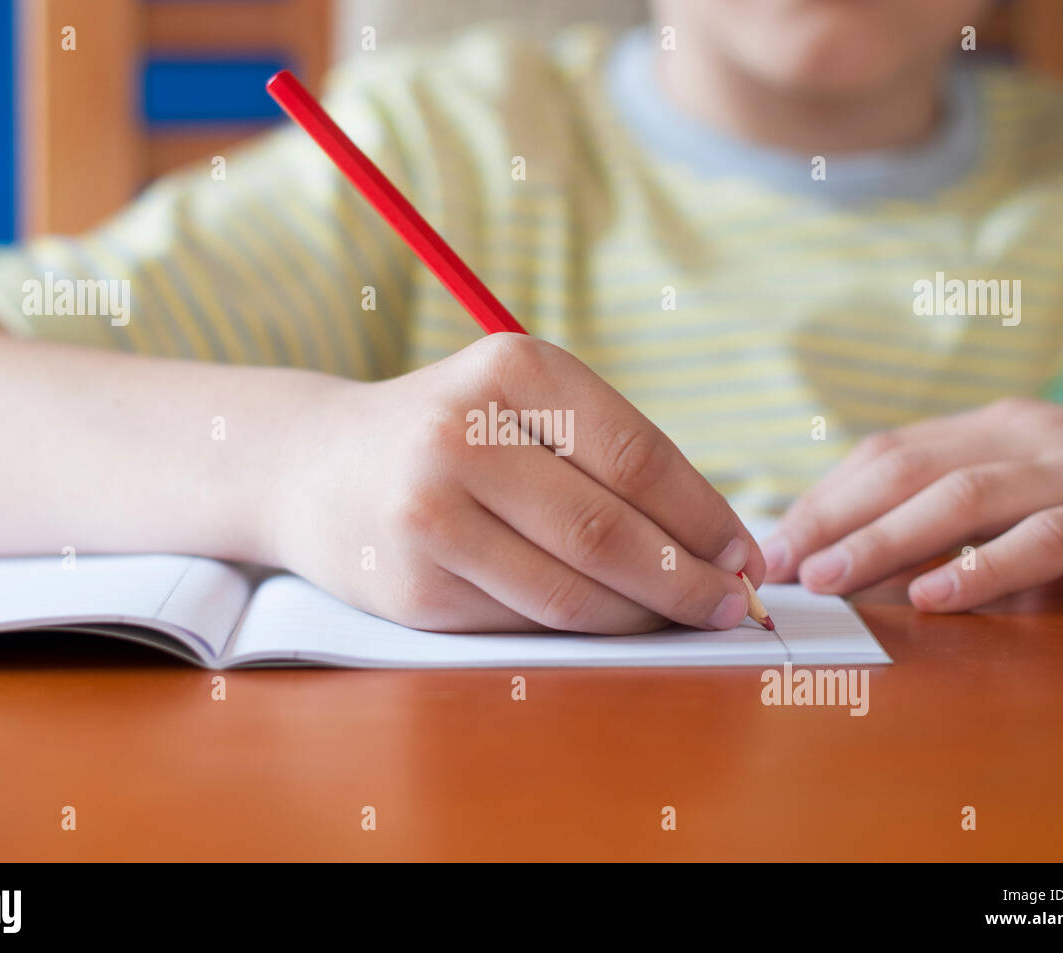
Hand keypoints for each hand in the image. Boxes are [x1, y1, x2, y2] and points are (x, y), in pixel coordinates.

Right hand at [269, 334, 763, 632]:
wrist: (317, 467)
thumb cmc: (450, 433)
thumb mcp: (522, 401)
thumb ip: (608, 455)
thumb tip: (717, 543)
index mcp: (512, 370)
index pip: (638, 458)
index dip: (705, 518)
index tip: (745, 554)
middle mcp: (462, 435)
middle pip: (609, 531)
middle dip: (687, 580)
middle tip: (729, 605)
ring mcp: (429, 515)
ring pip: (571, 593)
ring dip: (642, 619)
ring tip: (680, 619)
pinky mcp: (411, 587)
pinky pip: (524, 624)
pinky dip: (581, 634)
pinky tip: (607, 624)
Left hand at [762, 398, 1062, 609]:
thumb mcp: (1023, 482)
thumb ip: (950, 506)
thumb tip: (849, 554)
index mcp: (989, 427)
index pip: (884, 455)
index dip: (823, 499)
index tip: (770, 545)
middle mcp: (1024, 437)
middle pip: (905, 469)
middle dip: (831, 519)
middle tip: (777, 566)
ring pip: (962, 499)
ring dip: (884, 541)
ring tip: (829, 579)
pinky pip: (1044, 542)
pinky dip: (982, 570)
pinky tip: (933, 598)